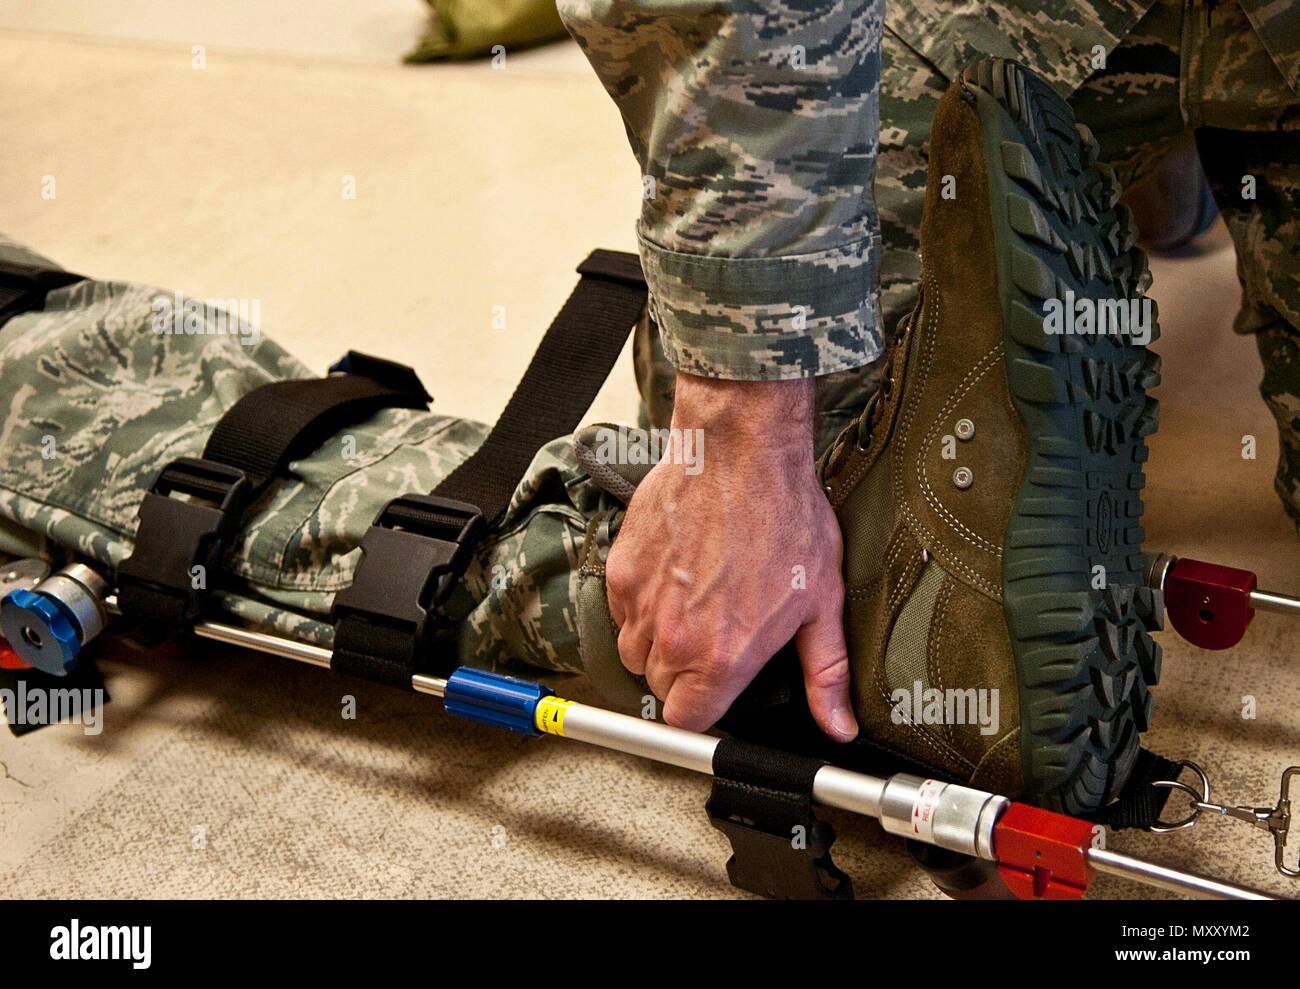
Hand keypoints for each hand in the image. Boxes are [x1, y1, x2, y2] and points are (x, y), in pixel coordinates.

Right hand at [606, 371, 857, 740]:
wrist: (740, 453)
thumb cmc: (783, 517)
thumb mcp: (821, 601)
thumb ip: (825, 673)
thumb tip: (838, 725)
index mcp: (722, 657)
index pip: (686, 722)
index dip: (702, 712)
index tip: (715, 695)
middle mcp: (673, 638)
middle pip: (659, 687)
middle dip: (684, 673)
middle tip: (716, 636)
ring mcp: (641, 601)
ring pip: (634, 650)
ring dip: (657, 640)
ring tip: (694, 605)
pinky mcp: (621, 568)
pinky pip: (620, 609)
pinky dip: (640, 603)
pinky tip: (675, 576)